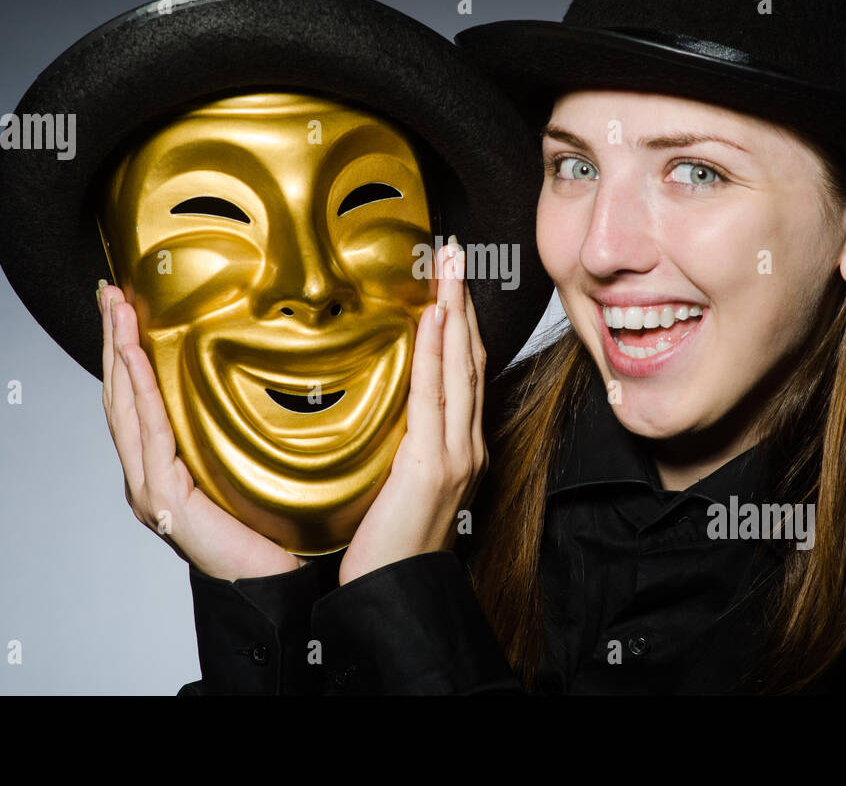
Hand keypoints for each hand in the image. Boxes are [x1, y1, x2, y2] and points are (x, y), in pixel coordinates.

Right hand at [97, 281, 299, 581]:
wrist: (272, 583)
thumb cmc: (268, 531)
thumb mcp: (244, 464)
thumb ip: (235, 429)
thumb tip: (256, 379)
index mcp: (160, 468)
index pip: (136, 397)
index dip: (125, 351)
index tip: (123, 306)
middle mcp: (145, 476)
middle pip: (120, 394)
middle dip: (111, 340)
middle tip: (109, 292)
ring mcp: (147, 489)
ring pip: (125, 406)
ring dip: (118, 353)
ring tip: (115, 310)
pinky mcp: (163, 499)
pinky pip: (151, 434)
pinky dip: (141, 391)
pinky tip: (136, 358)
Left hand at [338, 237, 488, 585]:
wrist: (396, 595)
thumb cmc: (389, 548)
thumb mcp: (396, 484)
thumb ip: (397, 443)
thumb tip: (375, 406)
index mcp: (460, 448)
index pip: (462, 370)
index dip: (459, 321)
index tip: (448, 279)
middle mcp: (468, 444)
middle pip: (470, 357)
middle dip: (463, 300)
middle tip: (454, 251)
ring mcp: (458, 454)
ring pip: (461, 367)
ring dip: (455, 310)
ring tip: (448, 264)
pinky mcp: (436, 465)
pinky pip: (435, 396)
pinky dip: (438, 352)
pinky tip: (434, 317)